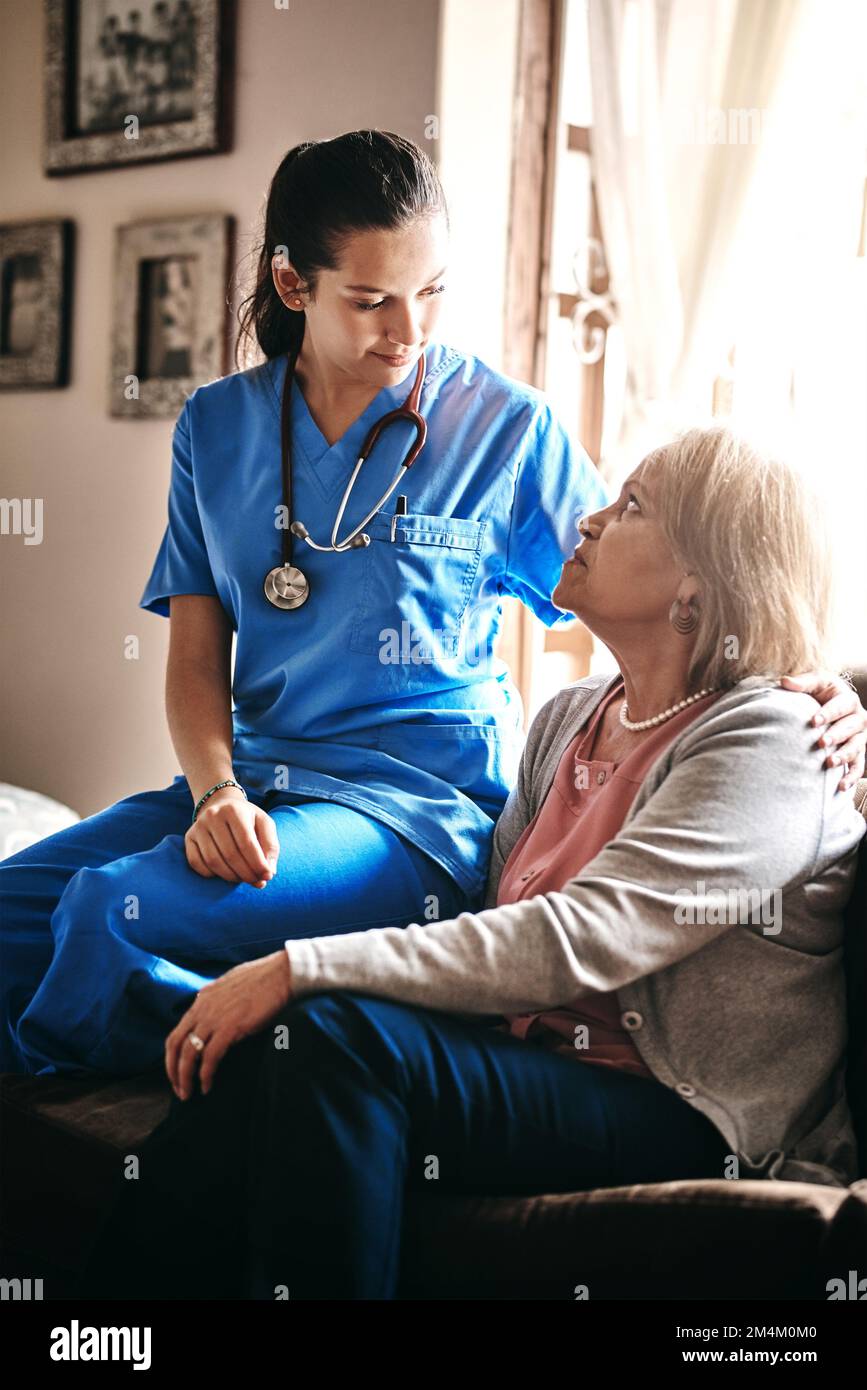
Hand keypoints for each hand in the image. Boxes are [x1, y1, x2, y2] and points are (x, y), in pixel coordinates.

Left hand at [165, 950, 293, 1098]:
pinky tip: (207, 1087)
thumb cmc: (264, 978)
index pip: (176, 1032)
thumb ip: (218, 997)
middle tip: (178, 1089)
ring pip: (189, 1054)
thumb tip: (213, 1005)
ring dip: (185, 1078)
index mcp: (203, 999)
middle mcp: (203, 1009)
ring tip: (188, 1094)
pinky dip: (205, 1075)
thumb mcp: (231, 983)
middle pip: (175, 1045)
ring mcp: (215, 1018)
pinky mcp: (230, 1028)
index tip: (177, 1072)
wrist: (283, 974)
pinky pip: (210, 1058)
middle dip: (173, 1071)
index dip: (173, 1056)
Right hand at [186, 787, 279, 886]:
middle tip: (256, 882)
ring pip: (213, 861)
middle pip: (230, 854)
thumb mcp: (264, 824)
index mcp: (235, 810)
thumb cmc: (247, 818)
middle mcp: (213, 816)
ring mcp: (198, 827)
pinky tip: (224, 873)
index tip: (267, 876)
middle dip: (246, 873)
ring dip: (230, 876)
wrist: (221, 805)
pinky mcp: (188, 837)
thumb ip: (271, 846)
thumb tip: (268, 872)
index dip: (258, 864)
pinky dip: (211, 874)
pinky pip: (196, 863)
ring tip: (242, 878)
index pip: (247, 843)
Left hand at [780, 671, 866, 790]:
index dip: (828, 713)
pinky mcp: (858, 752)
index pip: (841, 705)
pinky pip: (859, 766)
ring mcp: (860, 736)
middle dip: (837, 734)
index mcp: (849, 699)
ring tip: (830, 763)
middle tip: (821, 742)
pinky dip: (852, 776)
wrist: (830, 706)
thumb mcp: (815, 683)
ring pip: (857, 747)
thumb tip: (784, 681)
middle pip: (851, 727)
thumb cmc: (821, 693)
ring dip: (845, 755)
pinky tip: (841, 786)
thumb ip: (802, 682)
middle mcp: (859, 718)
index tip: (813, 721)